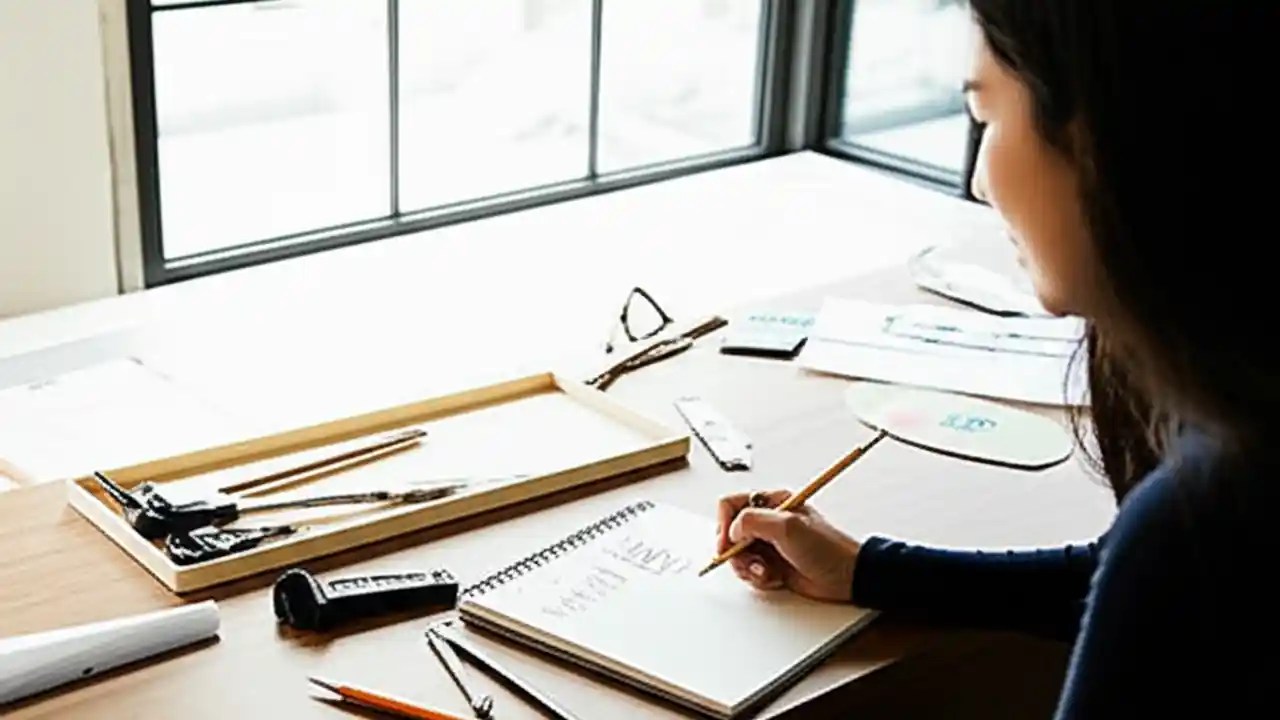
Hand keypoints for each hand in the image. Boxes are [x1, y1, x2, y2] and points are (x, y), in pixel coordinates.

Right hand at [715, 489, 859, 601]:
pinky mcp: (772, 564)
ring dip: (748, 567)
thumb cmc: (827, 548)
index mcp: (772, 503)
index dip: (724, 525)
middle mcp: (768, 521)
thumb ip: (753, 521)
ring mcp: (769, 544)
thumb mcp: (788, 527)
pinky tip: (775, 578)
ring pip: (738, 555)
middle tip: (750, 561)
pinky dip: (758, 578)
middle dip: (736, 551)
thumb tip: (732, 529)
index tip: (727, 544)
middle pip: (730, 533)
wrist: (847, 576)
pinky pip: (750, 571)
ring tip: (766, 571)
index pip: (731, 505)